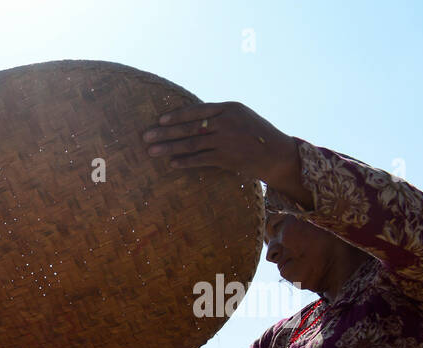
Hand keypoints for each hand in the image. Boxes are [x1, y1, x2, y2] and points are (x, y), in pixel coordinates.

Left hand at [142, 102, 304, 197]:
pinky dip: (184, 162)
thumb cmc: (255, 134)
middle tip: (146, 136)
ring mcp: (225, 140)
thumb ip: (218, 117)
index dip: (177, 115)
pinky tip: (171, 164)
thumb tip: (191, 120)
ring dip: (168, 148)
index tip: (160, 119)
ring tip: (151, 151)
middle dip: (165, 132)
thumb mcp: (240, 117)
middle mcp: (226, 122)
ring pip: (191, 144)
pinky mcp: (226, 158)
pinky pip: (200, 159)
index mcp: (229, 108)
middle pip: (190, 127)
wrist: (276, 153)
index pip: (198, 110)